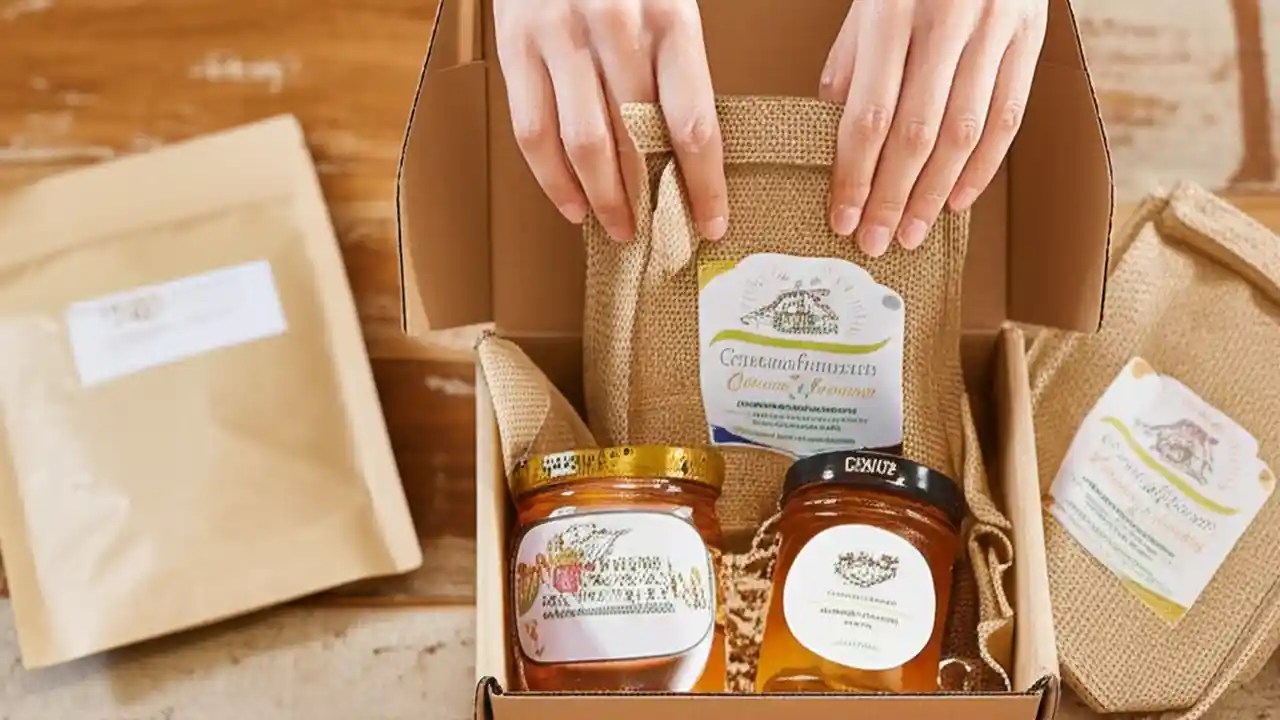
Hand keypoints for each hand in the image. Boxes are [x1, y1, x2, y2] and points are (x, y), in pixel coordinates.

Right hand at [494, 0, 728, 241]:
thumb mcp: (670, 3)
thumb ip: (679, 68)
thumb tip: (690, 155)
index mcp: (671, 18)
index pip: (693, 121)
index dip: (703, 183)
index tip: (713, 223)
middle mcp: (616, 28)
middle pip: (637, 140)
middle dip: (651, 200)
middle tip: (662, 237)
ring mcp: (560, 38)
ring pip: (583, 144)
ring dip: (603, 200)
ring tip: (619, 230)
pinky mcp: (517, 48)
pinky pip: (534, 132)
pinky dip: (553, 180)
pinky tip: (572, 206)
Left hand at [823, 0, 1048, 255]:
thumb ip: (851, 61)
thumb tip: (832, 131)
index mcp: (892, 12)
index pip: (870, 114)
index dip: (855, 175)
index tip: (842, 216)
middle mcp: (946, 23)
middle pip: (916, 134)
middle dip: (893, 198)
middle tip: (876, 241)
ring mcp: (994, 30)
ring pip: (965, 133)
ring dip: (937, 193)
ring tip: (914, 232)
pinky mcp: (1028, 36)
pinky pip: (1008, 115)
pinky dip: (983, 166)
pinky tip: (959, 199)